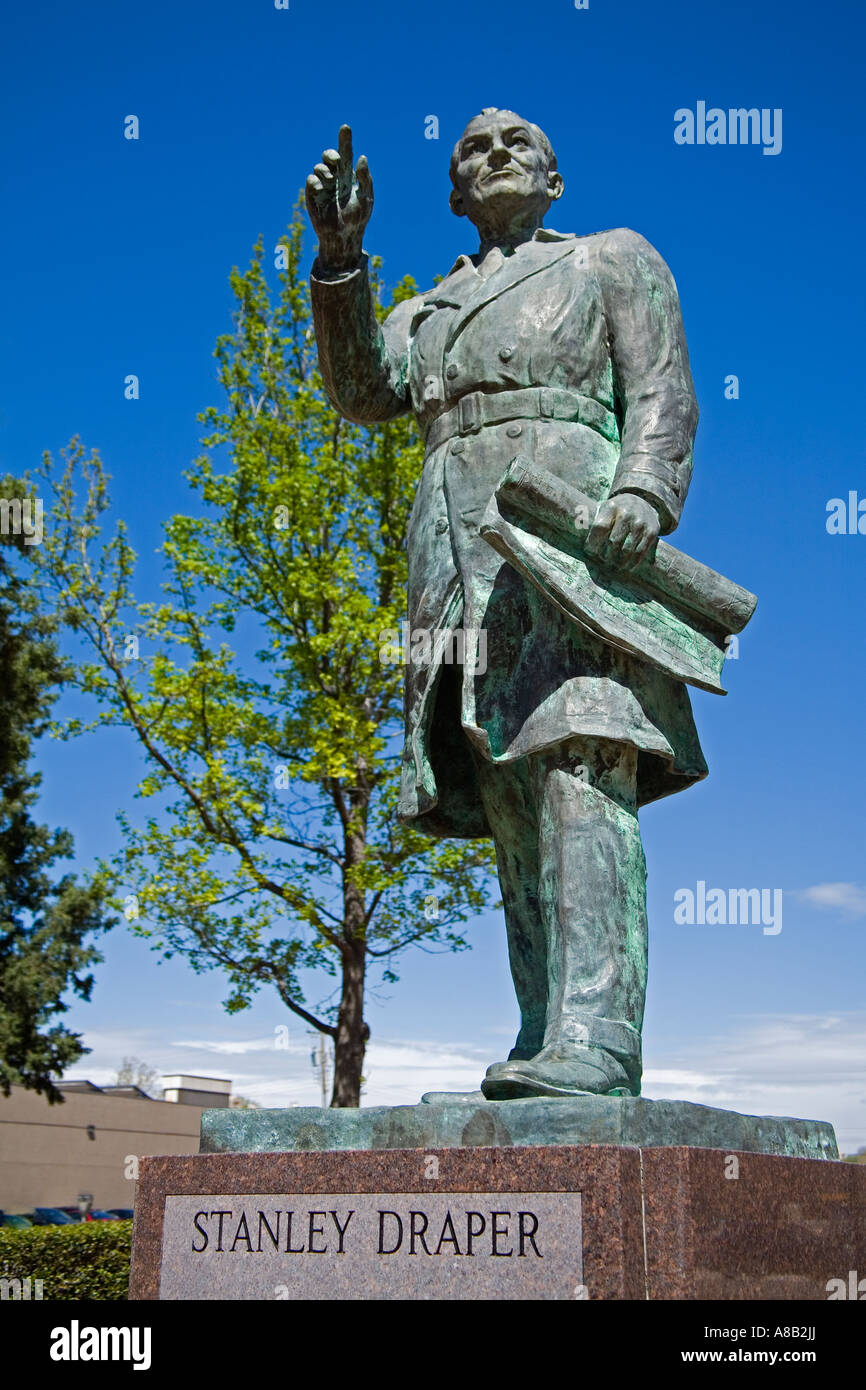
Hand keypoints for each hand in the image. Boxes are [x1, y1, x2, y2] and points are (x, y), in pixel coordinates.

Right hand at [305, 124, 373, 272]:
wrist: (343, 237)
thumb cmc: (358, 219)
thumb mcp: (366, 198)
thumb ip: (365, 178)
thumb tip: (362, 157)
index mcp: (348, 177)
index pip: (346, 155)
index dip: (345, 141)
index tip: (345, 127)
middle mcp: (335, 178)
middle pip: (329, 156)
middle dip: (331, 154)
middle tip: (337, 161)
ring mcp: (323, 186)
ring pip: (319, 167)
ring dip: (326, 170)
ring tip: (332, 182)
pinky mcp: (312, 194)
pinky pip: (311, 179)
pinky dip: (317, 182)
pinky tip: (323, 190)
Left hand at [585, 492, 659, 569]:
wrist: (644, 501)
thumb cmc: (616, 510)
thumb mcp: (603, 508)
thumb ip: (590, 520)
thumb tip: (573, 533)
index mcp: (611, 507)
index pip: (599, 528)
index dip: (593, 544)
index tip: (589, 553)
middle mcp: (627, 513)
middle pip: (613, 542)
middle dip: (605, 556)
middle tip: (602, 563)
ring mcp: (640, 523)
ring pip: (627, 550)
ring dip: (618, 562)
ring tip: (612, 568)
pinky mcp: (652, 532)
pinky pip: (640, 552)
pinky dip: (632, 563)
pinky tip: (626, 568)